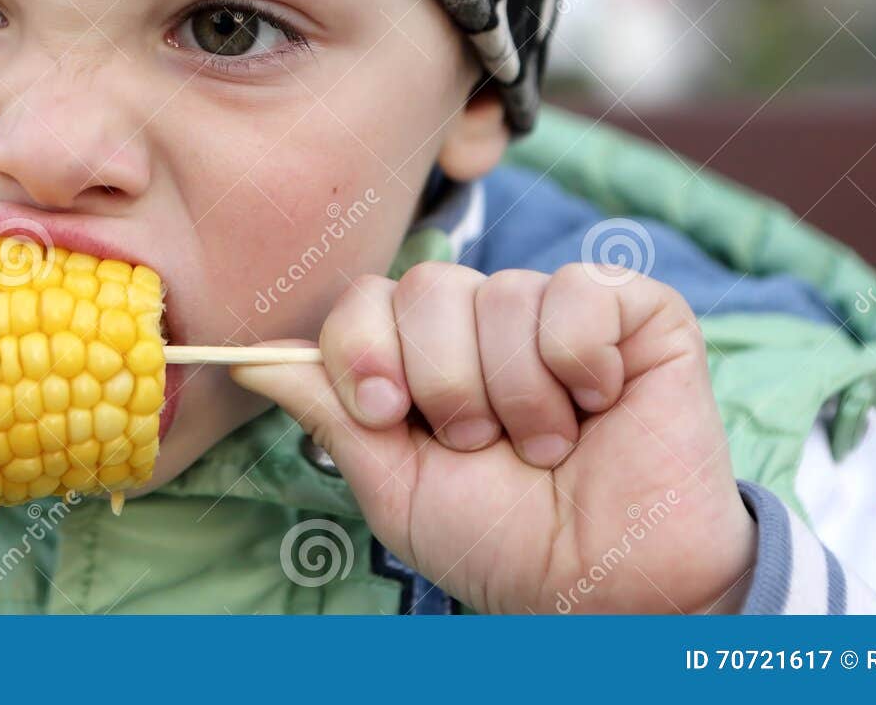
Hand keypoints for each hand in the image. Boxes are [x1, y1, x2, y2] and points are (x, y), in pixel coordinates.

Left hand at [231, 263, 757, 614]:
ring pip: (501, 295)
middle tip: (480, 445)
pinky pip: (578, 291)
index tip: (386, 415)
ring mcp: (555, 309)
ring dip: (516, 396)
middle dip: (443, 384)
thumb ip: (328, 409)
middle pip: (426, 287)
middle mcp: (484, 320)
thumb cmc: (498, 542)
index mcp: (422, 353)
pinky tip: (598, 405)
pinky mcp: (631, 310)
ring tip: (547, 447)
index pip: (366, 299)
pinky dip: (579, 363)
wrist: (601, 587)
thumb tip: (243, 358)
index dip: (365, 350)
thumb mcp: (392, 481)